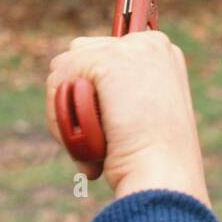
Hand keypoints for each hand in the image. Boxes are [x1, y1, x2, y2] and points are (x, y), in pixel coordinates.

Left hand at [46, 29, 209, 208]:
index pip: (101, 52)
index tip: (104, 124)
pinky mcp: (109, 61)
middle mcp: (149, 43)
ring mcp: (131, 48)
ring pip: (64, 66)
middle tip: (95, 137)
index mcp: (161, 54)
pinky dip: (58, 115)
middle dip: (74, 95)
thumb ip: (119, 94)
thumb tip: (77, 90)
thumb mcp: (141, 118)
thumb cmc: (152, 162)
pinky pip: (59, 79)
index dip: (91, 89)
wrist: (163, 178)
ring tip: (93, 141)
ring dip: (65, 109)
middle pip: (80, 53)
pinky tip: (87, 135)